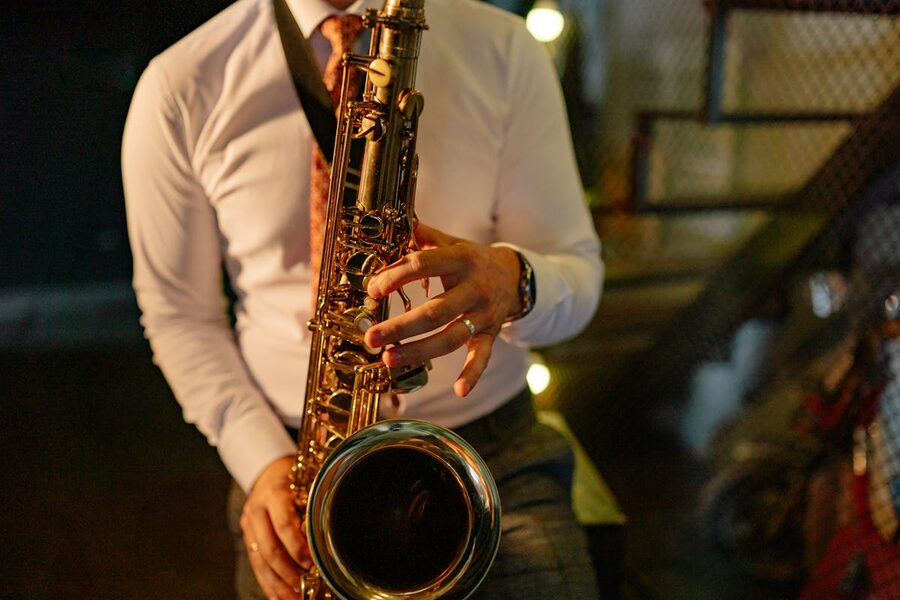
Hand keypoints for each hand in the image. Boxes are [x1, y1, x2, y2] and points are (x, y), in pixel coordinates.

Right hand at [240, 455, 310, 599]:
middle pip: (270, 549)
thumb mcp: (307, 479)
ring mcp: (249, 525)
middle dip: (289, 572)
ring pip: (261, 562)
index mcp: (274, 493)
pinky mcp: (247, 537)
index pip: (284, 524)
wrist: (267, 469)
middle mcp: (257, 510)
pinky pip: (256, 565)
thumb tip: (336, 527)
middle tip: (306, 585)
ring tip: (295, 598)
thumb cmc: (295, 475)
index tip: (314, 563)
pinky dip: (268, 584)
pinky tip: (280, 597)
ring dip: (279, 584)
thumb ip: (317, 501)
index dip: (298, 547)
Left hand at [364, 222, 521, 396]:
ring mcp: (483, 314)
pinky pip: (483, 356)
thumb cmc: (471, 259)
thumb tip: (394, 222)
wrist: (515, 275)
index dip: (396, 277)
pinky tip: (459, 391)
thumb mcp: (451, 243)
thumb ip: (423, 237)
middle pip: (435, 311)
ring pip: (451, 337)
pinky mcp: (491, 333)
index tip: (372, 290)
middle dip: (401, 326)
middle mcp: (474, 288)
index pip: (424, 265)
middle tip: (371, 337)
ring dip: (420, 351)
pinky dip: (473, 374)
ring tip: (388, 359)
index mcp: (460, 260)